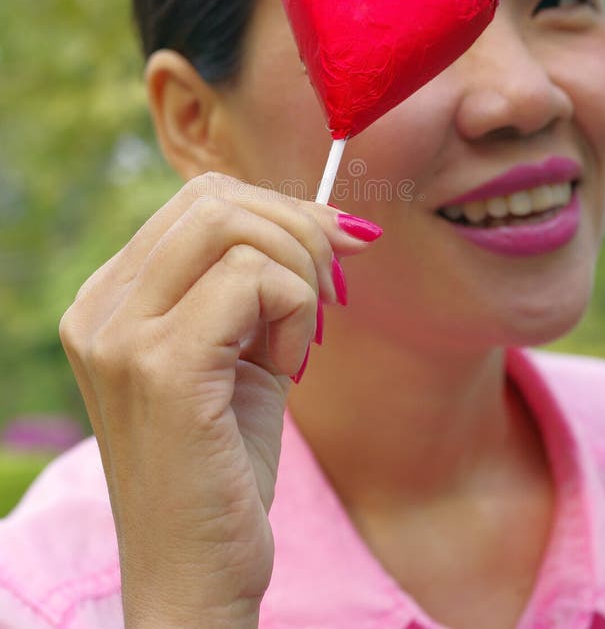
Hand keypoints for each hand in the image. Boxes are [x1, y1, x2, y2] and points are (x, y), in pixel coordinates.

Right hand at [59, 172, 378, 626]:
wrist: (196, 574)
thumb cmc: (225, 464)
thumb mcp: (237, 351)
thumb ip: (259, 280)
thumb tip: (333, 220)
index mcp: (111, 299)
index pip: (199, 202)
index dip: (279, 210)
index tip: (335, 245)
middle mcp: (101, 309)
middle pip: (214, 199)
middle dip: (298, 228)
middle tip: (335, 287)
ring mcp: (121, 336)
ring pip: (232, 226)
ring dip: (300, 270)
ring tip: (304, 338)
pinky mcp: (161, 368)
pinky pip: (252, 280)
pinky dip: (296, 308)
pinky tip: (290, 363)